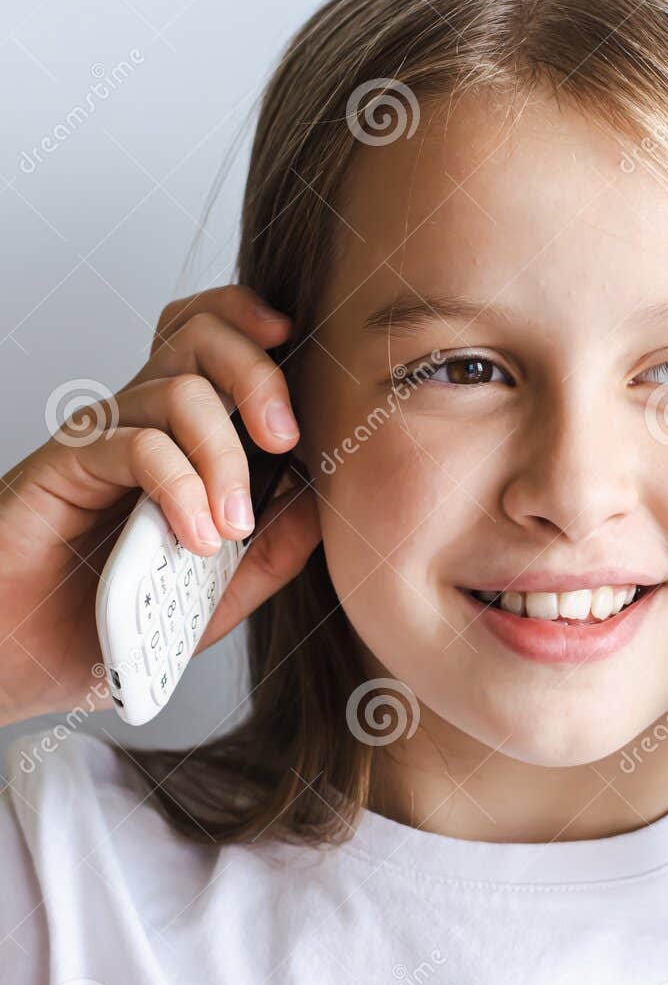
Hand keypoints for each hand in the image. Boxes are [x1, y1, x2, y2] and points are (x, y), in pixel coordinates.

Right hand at [0, 285, 320, 729]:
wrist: (14, 662)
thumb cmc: (97, 624)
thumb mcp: (209, 597)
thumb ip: (266, 555)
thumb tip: (321, 503)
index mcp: (174, 436)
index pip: (210, 339)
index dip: (250, 322)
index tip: (295, 342)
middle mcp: (137, 423)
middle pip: (200, 337)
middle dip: (258, 374)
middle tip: (286, 438)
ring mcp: (101, 440)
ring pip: (180, 391)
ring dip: (225, 457)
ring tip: (230, 528)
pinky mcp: (66, 466)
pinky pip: (138, 443)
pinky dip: (181, 487)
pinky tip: (194, 540)